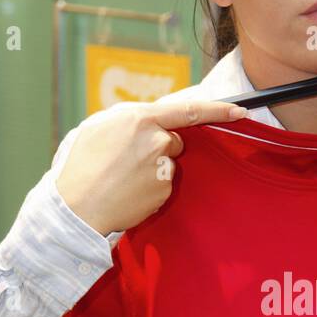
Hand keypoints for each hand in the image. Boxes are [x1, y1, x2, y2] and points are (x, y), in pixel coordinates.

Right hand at [55, 95, 248, 234]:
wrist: (76, 207)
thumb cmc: (81, 164)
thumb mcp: (97, 126)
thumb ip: (130, 117)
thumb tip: (152, 118)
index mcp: (140, 118)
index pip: (189, 110)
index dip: (218, 109)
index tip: (240, 110)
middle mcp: (156, 140)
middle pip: (175, 140)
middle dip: (160, 147)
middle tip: (128, 159)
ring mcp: (162, 167)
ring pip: (168, 163)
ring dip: (153, 167)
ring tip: (121, 176)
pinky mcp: (163, 190)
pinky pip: (163, 184)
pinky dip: (150, 187)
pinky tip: (128, 190)